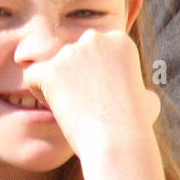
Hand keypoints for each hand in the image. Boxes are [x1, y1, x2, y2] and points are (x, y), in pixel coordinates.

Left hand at [22, 30, 160, 159]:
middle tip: (87, 103)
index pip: (92, 52)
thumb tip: (138, 92)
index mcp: (117, 40)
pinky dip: (39, 93)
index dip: (95, 76)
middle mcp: (93, 39)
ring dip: (58, 86)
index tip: (104, 96)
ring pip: (51, 66)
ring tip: (75, 108)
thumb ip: (135, 86)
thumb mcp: (147, 98)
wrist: (118, 140)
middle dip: (74, 77)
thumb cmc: (135, 125)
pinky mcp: (50, 70)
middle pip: (71, 56)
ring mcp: (70, 53)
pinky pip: (32, 76)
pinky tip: (57, 107)